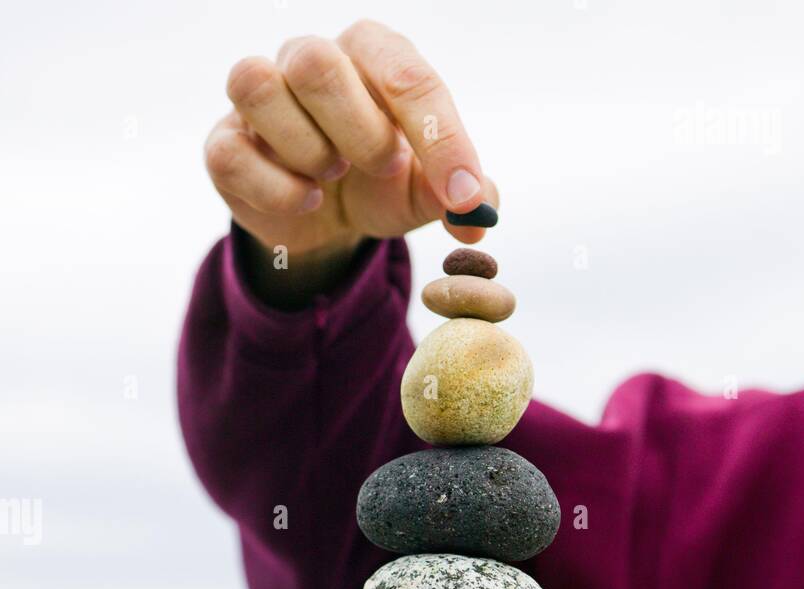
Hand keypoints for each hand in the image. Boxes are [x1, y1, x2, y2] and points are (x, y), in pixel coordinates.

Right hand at [205, 19, 497, 273]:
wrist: (324, 220)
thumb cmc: (379, 183)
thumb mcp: (427, 191)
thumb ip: (461, 194)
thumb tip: (480, 212)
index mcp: (371, 55)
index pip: (405, 75)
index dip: (440, 138)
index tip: (462, 194)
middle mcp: (309, 59)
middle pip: (316, 62)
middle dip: (360, 130)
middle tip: (382, 169)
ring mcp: (260, 99)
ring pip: (258, 86)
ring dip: (307, 147)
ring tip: (333, 178)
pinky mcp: (224, 143)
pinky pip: (231, 151)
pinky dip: (276, 188)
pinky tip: (307, 202)